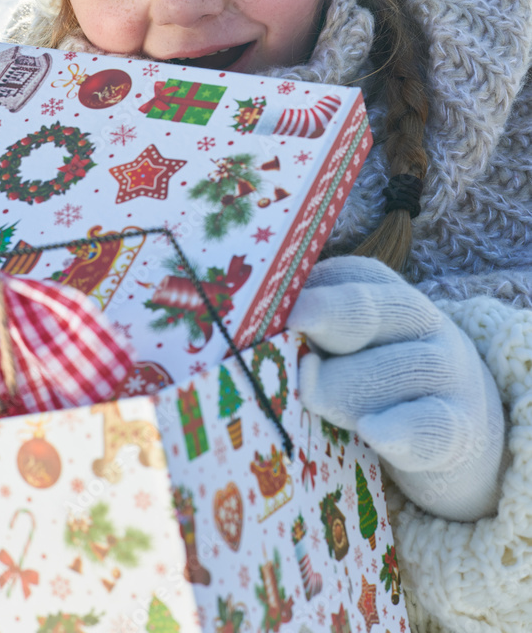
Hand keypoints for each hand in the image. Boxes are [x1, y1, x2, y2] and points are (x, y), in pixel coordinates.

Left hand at [288, 256, 504, 520]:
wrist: (463, 433)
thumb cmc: (378, 384)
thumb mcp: (348, 351)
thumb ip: (307, 338)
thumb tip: (244, 342)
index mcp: (385, 294)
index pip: (348, 275)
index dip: (305, 288)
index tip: (265, 302)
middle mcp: (420, 322)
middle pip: (371, 310)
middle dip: (328, 316)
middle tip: (288, 333)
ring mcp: (445, 373)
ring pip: (399, 368)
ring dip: (347, 387)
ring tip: (313, 400)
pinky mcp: (460, 431)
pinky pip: (432, 424)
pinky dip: (400, 428)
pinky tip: (371, 432)